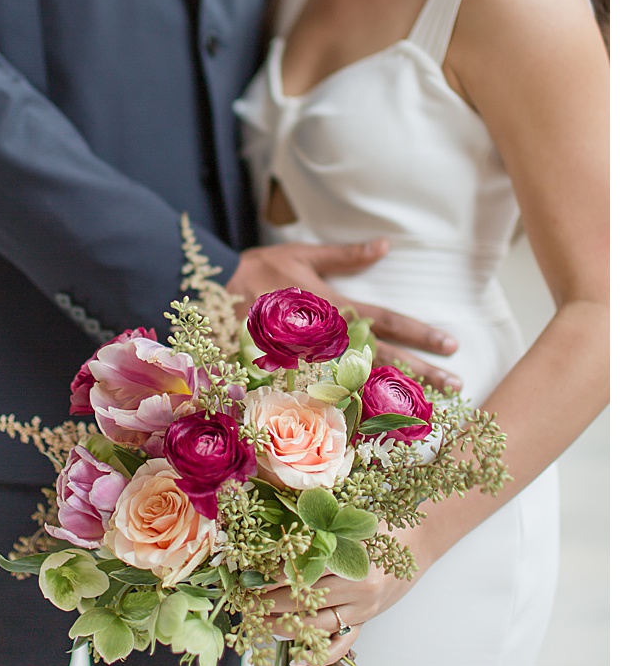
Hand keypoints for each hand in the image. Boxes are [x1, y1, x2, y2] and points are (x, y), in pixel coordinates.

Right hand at [227, 239, 461, 389]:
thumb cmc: (258, 271)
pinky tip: (374, 419)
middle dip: (420, 371)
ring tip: (427, 407)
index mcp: (332, 307)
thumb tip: (385, 246)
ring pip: (358, 380)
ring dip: (394, 393)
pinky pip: (324, 394)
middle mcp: (325, 337)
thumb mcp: (302, 255)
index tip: (450, 345)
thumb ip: (345, 255)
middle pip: (381, 357)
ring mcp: (308, 360)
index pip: (385, 321)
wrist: (211, 295)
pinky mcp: (290, 374)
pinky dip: (351, 408)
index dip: (419, 333)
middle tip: (455, 385)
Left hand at [262, 527, 435, 665]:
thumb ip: (317, 537)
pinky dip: (319, 655)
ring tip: (258, 622)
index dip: (272, 578)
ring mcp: (362, 610)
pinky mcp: (365, 621)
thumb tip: (274, 544)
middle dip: (269, 603)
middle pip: (304, 602)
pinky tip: (296, 656)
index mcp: (351, 562)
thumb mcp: (347, 527)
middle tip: (245, 602)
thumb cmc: (379, 529)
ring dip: (283, 626)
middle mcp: (357, 590)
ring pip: (316, 626)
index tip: (250, 578)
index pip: (302, 574)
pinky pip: (341, 645)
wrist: (418, 542)